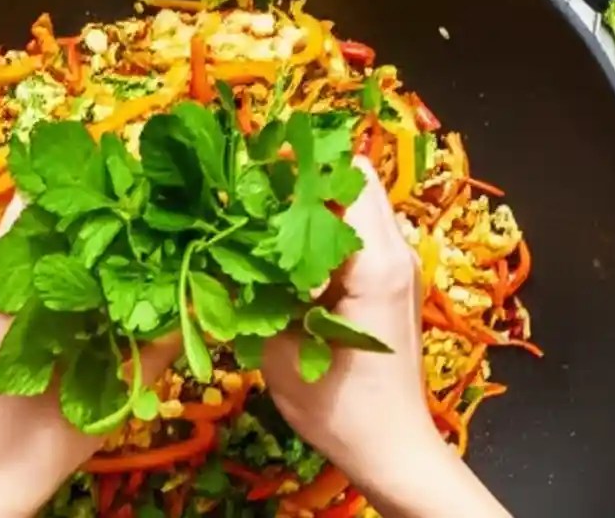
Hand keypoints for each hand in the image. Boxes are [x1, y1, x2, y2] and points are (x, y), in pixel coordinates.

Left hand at [0, 197, 179, 517]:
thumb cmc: (41, 435)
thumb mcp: (109, 389)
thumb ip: (156, 343)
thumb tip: (205, 298)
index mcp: (9, 284)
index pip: (45, 203)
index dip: (92, 186)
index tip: (136, 182)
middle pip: (40, 208)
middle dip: (90, 201)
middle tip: (142, 201)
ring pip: (34, 230)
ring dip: (77, 225)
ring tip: (129, 224)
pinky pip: (28, 258)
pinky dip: (62, 251)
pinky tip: (103, 263)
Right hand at [261, 158, 508, 517]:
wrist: (392, 451)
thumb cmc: (340, 408)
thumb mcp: (280, 350)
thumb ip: (252, 293)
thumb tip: (216, 248)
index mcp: (375, 262)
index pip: (348, 176)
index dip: (302, 164)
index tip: (255, 170)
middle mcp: (396, 255)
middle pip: (353, 185)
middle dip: (302, 183)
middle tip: (251, 196)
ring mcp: (398, 270)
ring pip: (354, 213)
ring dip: (311, 212)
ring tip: (262, 225)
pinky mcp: (390, 288)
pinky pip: (356, 242)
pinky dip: (322, 239)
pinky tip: (283, 261)